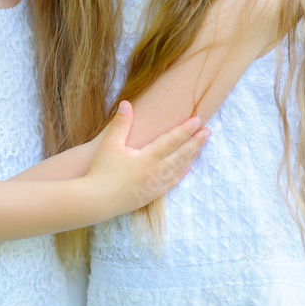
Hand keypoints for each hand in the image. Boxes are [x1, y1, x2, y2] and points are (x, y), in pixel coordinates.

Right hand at [85, 101, 208, 217]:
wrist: (96, 201)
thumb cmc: (101, 171)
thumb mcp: (110, 145)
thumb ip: (121, 124)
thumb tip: (126, 104)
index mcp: (148, 157)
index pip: (172, 140)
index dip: (185, 130)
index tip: (198, 120)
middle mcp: (156, 171)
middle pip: (181, 154)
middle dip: (196, 142)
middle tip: (208, 132)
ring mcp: (155, 185)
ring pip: (179, 168)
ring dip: (191, 156)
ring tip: (201, 147)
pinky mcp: (151, 195)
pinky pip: (172, 183)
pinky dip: (181, 174)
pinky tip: (187, 169)